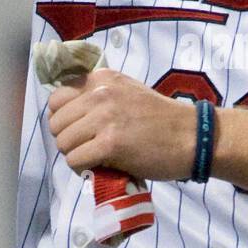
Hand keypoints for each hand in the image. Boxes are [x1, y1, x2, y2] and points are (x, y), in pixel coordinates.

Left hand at [47, 68, 199, 182]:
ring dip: (75, 155)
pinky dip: (82, 168)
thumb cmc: (160, 118)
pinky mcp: (110, 143)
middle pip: (56, 123)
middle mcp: (99, 93)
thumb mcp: (126, 91)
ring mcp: (104, 117)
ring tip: (93, 159)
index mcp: (100, 78)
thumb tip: (69, 115)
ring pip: (63, 142)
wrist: (191, 136)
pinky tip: (98, 167)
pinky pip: (75, 160)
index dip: (63, 119)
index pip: (56, 98)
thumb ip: (97, 96)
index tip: (77, 130)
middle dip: (68, 139)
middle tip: (86, 148)